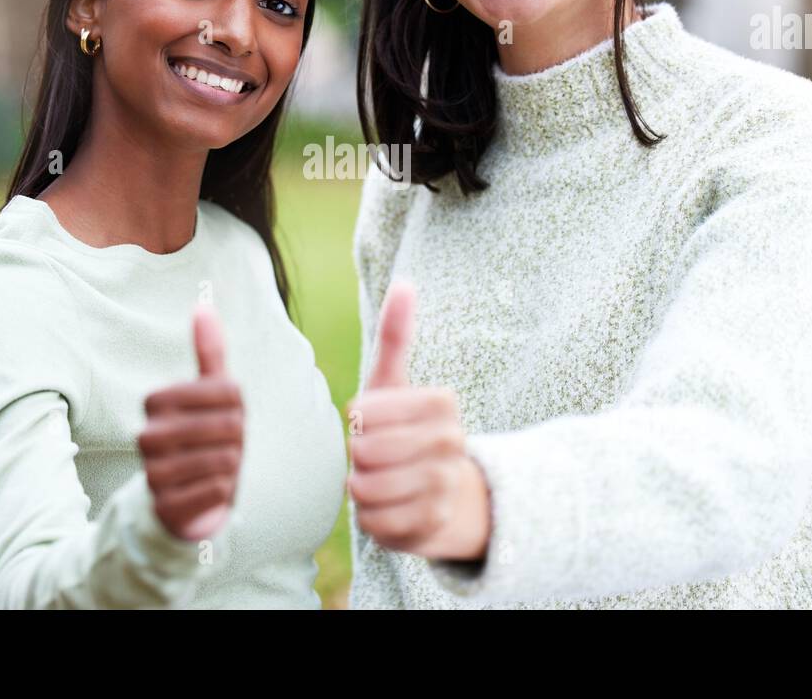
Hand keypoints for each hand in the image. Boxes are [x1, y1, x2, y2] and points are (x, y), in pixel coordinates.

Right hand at [137, 302, 243, 541]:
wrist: (184, 499)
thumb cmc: (202, 438)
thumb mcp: (208, 394)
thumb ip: (208, 352)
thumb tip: (203, 305)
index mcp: (156, 401)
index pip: (226, 390)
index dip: (238, 404)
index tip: (226, 413)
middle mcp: (148, 435)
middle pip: (229, 426)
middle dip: (238, 438)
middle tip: (225, 445)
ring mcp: (153, 472)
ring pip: (225, 459)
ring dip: (232, 466)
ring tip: (216, 466)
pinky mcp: (166, 505)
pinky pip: (218, 490)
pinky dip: (225, 490)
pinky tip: (209, 490)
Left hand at [345, 281, 491, 560]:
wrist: (447, 497)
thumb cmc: (406, 430)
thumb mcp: (396, 383)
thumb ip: (396, 335)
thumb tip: (404, 282)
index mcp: (443, 404)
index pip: (369, 411)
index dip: (360, 419)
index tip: (374, 421)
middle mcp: (453, 444)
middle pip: (366, 451)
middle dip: (359, 456)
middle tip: (376, 456)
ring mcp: (445, 487)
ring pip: (367, 489)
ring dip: (361, 487)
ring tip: (380, 481)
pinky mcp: (431, 528)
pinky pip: (374, 523)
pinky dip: (369, 518)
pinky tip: (388, 507)